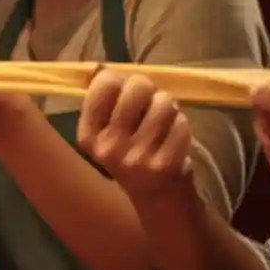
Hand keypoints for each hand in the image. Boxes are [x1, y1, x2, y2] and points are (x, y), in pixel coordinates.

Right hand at [77, 70, 193, 196]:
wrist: (158, 200)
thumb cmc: (132, 155)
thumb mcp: (108, 133)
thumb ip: (106, 101)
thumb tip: (106, 69)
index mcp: (88, 137)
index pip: (103, 84)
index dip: (118, 79)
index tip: (123, 90)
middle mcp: (108, 148)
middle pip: (137, 87)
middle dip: (148, 88)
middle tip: (150, 100)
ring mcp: (137, 158)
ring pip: (164, 102)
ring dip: (168, 107)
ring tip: (164, 120)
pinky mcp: (166, 165)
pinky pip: (181, 123)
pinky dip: (182, 126)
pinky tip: (174, 138)